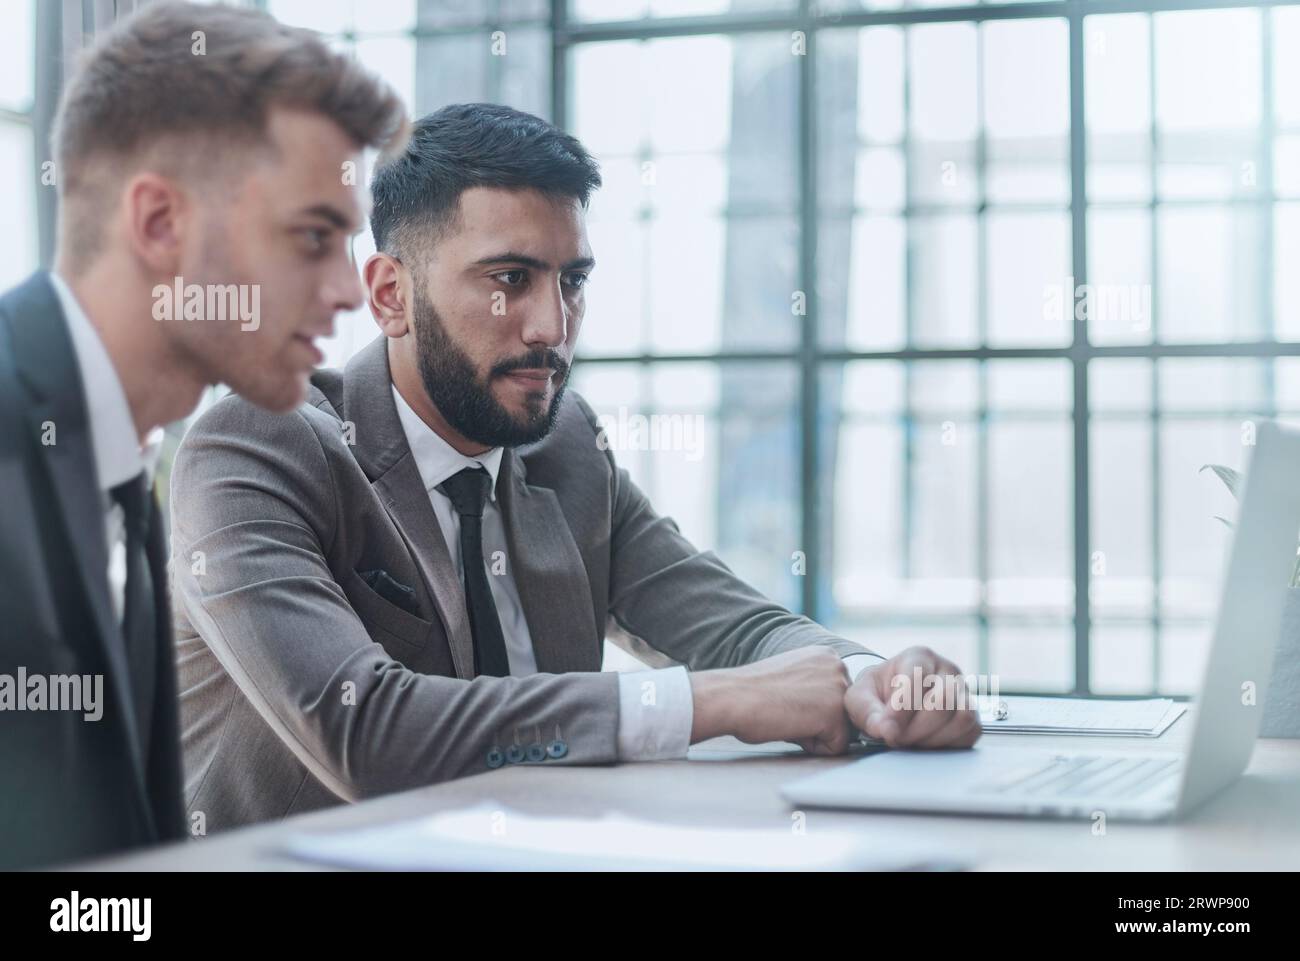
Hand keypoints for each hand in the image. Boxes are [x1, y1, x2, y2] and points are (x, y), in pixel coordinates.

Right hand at [689, 646, 853, 754]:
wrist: (731, 697)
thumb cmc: (750, 692)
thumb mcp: (792, 676)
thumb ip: (813, 684)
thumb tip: (824, 705)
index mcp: (827, 655)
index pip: (835, 696)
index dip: (810, 708)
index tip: (786, 699)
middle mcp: (838, 666)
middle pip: (841, 713)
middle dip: (816, 721)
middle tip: (785, 710)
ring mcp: (839, 689)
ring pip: (839, 730)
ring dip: (814, 733)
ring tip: (787, 717)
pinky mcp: (835, 715)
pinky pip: (835, 748)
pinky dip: (812, 747)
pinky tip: (790, 727)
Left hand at [844, 646, 980, 748]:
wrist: (892, 700)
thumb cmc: (876, 695)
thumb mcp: (860, 698)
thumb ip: (867, 711)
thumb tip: (885, 729)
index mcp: (918, 657)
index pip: (917, 678)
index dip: (902, 708)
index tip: (888, 730)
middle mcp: (946, 669)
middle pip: (943, 701)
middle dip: (915, 728)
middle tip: (895, 739)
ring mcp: (964, 691)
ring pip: (962, 717)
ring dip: (933, 738)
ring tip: (910, 741)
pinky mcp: (973, 714)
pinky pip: (971, 731)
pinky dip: (950, 744)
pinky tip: (927, 744)